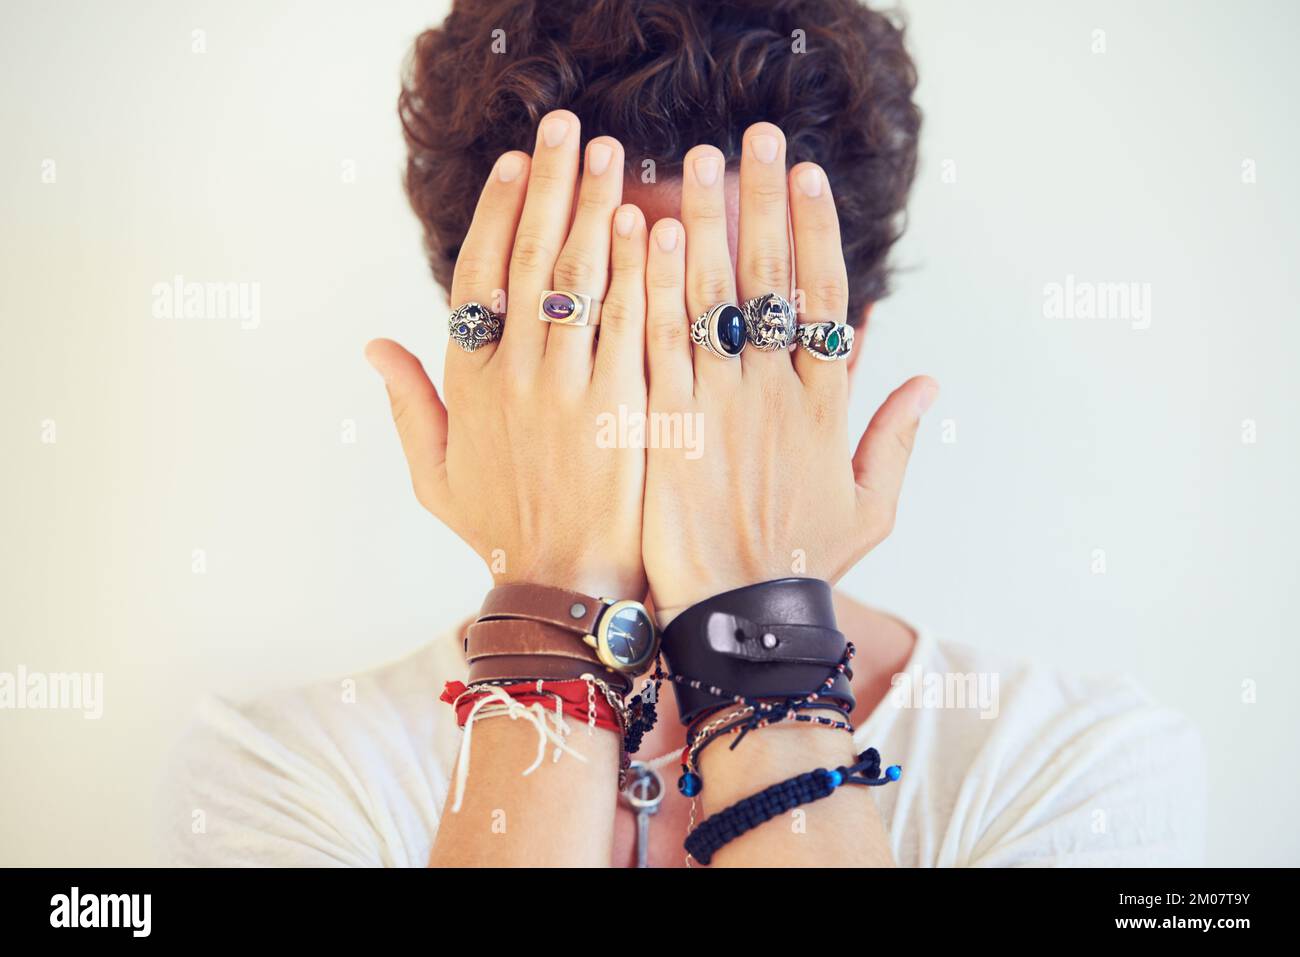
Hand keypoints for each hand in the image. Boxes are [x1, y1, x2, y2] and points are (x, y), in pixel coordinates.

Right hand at [367, 112, 649, 598]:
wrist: (567, 591)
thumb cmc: (502, 534)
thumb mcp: (435, 476)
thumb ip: (408, 404)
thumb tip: (374, 341)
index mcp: (469, 385)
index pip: (481, 277)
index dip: (498, 214)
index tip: (517, 163)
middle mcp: (517, 378)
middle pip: (533, 261)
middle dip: (551, 186)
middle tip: (568, 127)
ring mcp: (571, 392)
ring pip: (583, 282)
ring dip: (596, 210)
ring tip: (612, 154)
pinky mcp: (625, 411)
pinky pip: (633, 325)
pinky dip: (640, 272)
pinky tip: (652, 225)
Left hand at [641, 123, 936, 618]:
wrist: (736, 621)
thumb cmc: (803, 566)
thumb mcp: (870, 509)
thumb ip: (894, 439)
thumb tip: (925, 378)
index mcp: (824, 409)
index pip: (822, 299)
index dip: (814, 231)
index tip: (806, 176)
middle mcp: (772, 396)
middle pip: (769, 279)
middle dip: (762, 202)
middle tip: (753, 137)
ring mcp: (716, 408)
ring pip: (711, 297)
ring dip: (707, 221)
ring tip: (697, 160)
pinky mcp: (665, 427)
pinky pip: (657, 343)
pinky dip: (653, 285)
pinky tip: (650, 232)